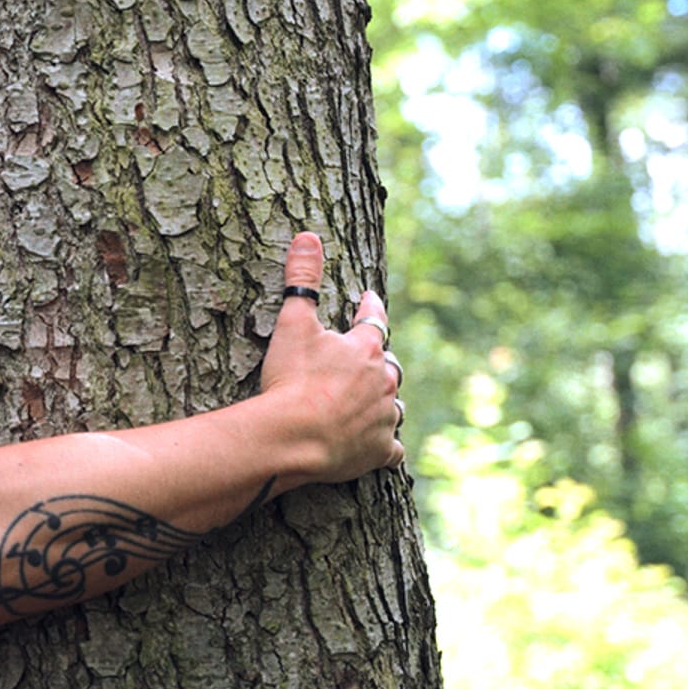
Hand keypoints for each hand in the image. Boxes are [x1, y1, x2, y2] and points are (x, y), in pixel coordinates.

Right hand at [259, 232, 404, 483]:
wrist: (293, 437)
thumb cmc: (292, 379)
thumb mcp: (292, 323)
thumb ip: (301, 279)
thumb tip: (308, 236)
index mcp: (365, 349)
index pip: (374, 320)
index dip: (370, 308)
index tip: (369, 299)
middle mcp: (383, 382)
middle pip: (389, 366)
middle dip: (380, 362)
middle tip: (370, 360)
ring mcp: (383, 418)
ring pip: (395, 406)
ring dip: (386, 401)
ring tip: (377, 402)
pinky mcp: (378, 452)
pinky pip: (392, 449)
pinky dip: (387, 445)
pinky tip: (384, 447)